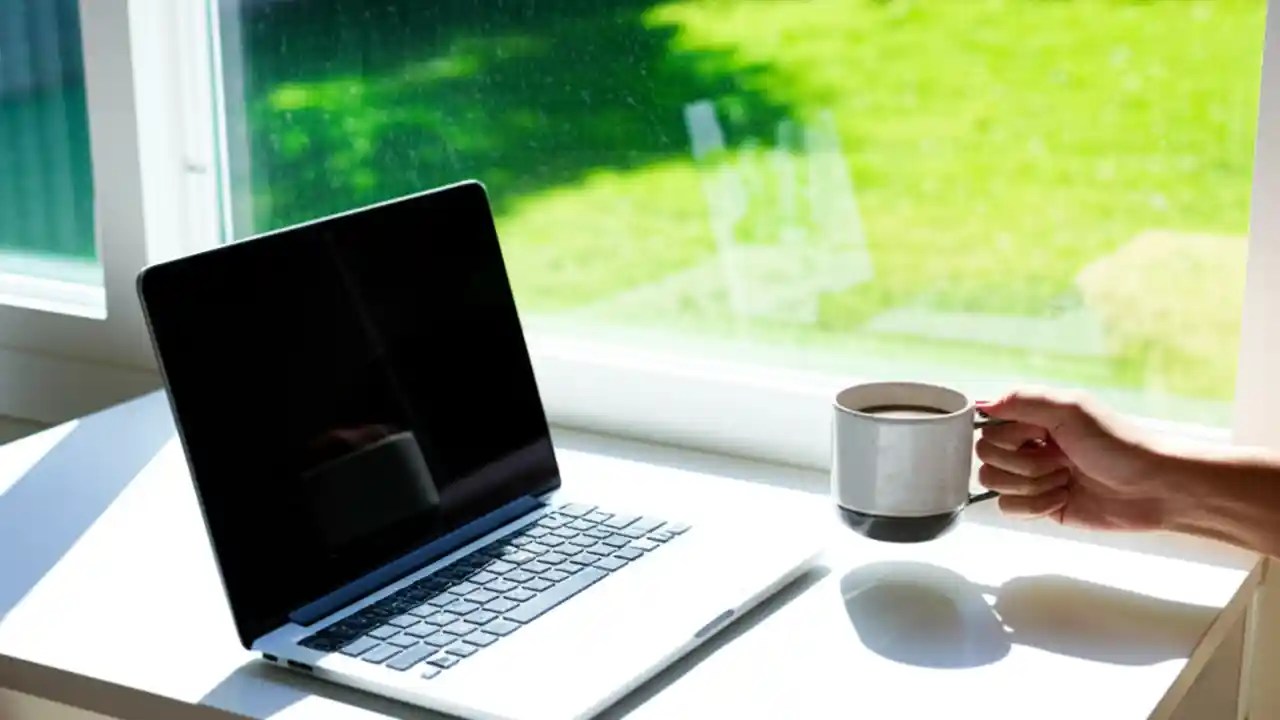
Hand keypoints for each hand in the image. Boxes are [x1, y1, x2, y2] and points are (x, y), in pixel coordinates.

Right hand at [975, 388, 1172, 530]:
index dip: (1010, 438)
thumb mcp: (1071, 409)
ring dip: (1032, 484)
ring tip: (1065, 478)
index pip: (988, 429)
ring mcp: (1032, 478)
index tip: (1039, 436)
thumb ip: (1023, 400)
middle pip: (986, 459)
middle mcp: (1028, 447)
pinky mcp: (1038, 507)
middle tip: (1060, 459)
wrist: (1152, 488)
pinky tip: (1063, 498)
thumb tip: (983, 404)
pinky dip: (1036, 506)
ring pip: (995, 485)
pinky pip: (1009, 510)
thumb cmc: (1118, 444)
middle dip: (1025, 463)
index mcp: (1033, 420)